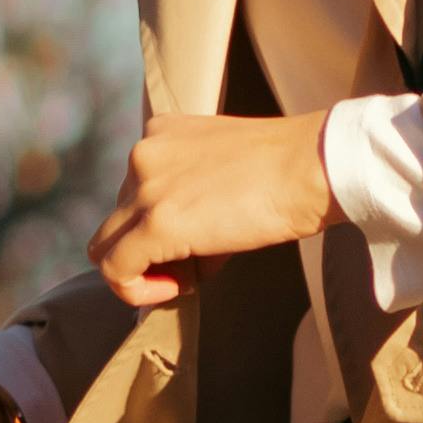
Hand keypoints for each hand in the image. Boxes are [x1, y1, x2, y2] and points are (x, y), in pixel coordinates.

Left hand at [89, 109, 336, 308]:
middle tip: (198, 260)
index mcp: (158, 134)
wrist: (313, 168)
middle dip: (152, 248)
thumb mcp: (221, 171)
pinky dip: (136, 289)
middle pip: (119, 221)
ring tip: (195, 270)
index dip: (158, 227)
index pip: (134, 192)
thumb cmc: (286, 172)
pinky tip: (177, 288)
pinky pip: (115, 270)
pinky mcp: (154, 224)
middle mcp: (142, 155)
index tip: (195, 240)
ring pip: (108, 247)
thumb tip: (176, 255)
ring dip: (147, 268)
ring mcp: (144, 189)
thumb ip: (188, 198)